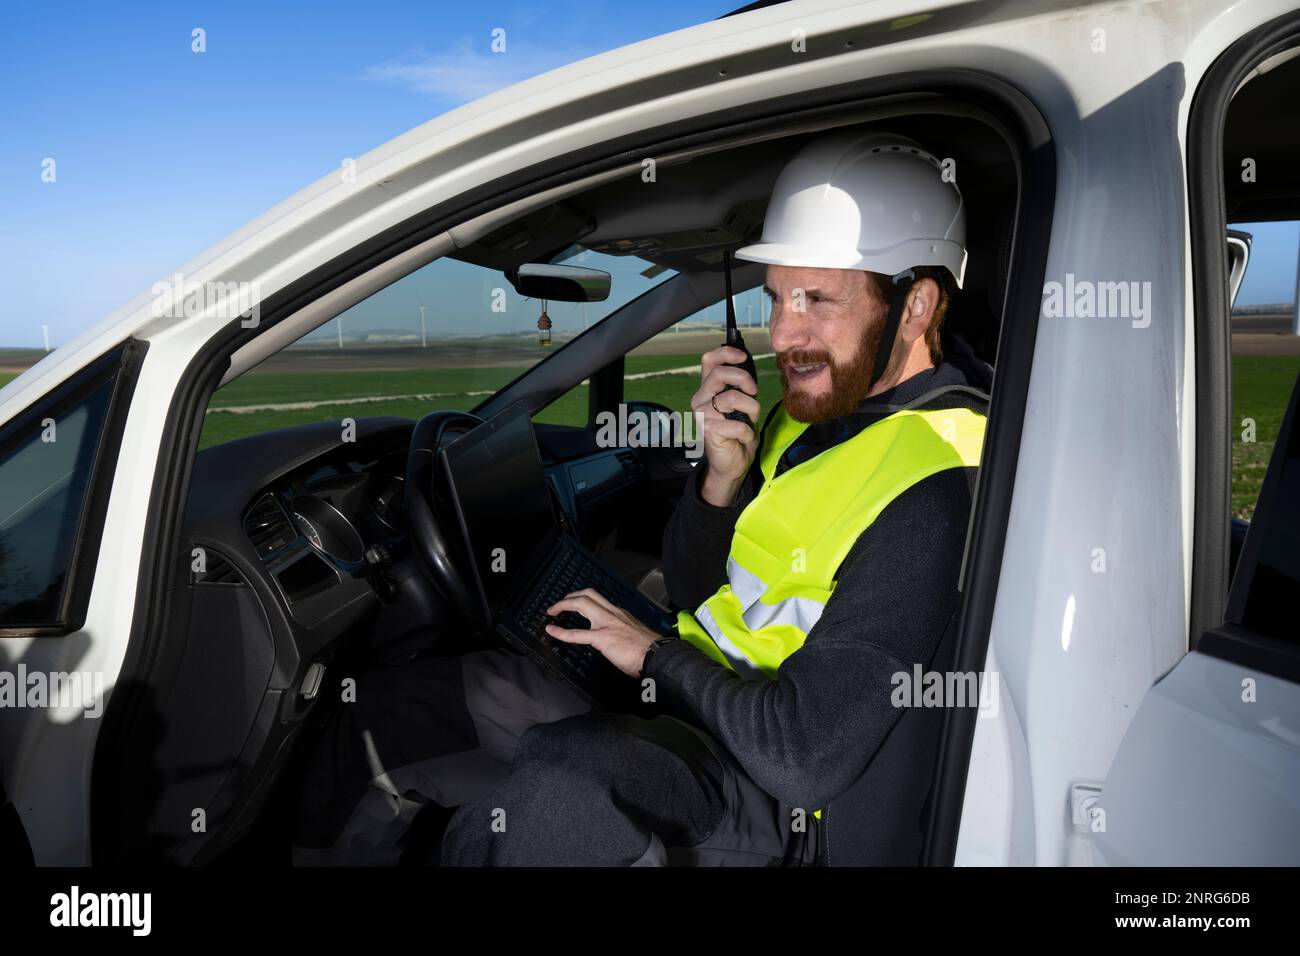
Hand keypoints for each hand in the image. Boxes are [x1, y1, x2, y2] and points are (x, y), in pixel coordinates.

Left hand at [545, 588, 657, 678]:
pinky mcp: (602, 638)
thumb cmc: (649, 650)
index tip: (575, 602)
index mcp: (620, 614)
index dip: (583, 598)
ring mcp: (606, 624)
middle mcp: (613, 613)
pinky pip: (577, 634)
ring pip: (582, 603)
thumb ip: (622, 632)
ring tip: (552, 611)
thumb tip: (616, 639)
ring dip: (563, 605)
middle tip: (559, 605)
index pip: (599, 599)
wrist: (657, 655)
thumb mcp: (634, 634)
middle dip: (570, 597)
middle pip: (587, 594)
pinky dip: (561, 632)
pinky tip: (552, 631)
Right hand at [691, 345, 760, 505]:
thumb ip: (740, 386)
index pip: (709, 360)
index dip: (726, 353)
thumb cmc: (738, 433)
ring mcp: (703, 414)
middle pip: (720, 373)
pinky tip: (743, 438)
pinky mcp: (709, 430)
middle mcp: (701, 399)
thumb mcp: (742, 404)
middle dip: (744, 379)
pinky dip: (747, 432)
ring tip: (750, 419)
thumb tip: (748, 366)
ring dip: (751, 408)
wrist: (732, 464)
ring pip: (732, 398)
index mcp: (708, 389)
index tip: (743, 357)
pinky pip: (738, 424)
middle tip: (753, 392)